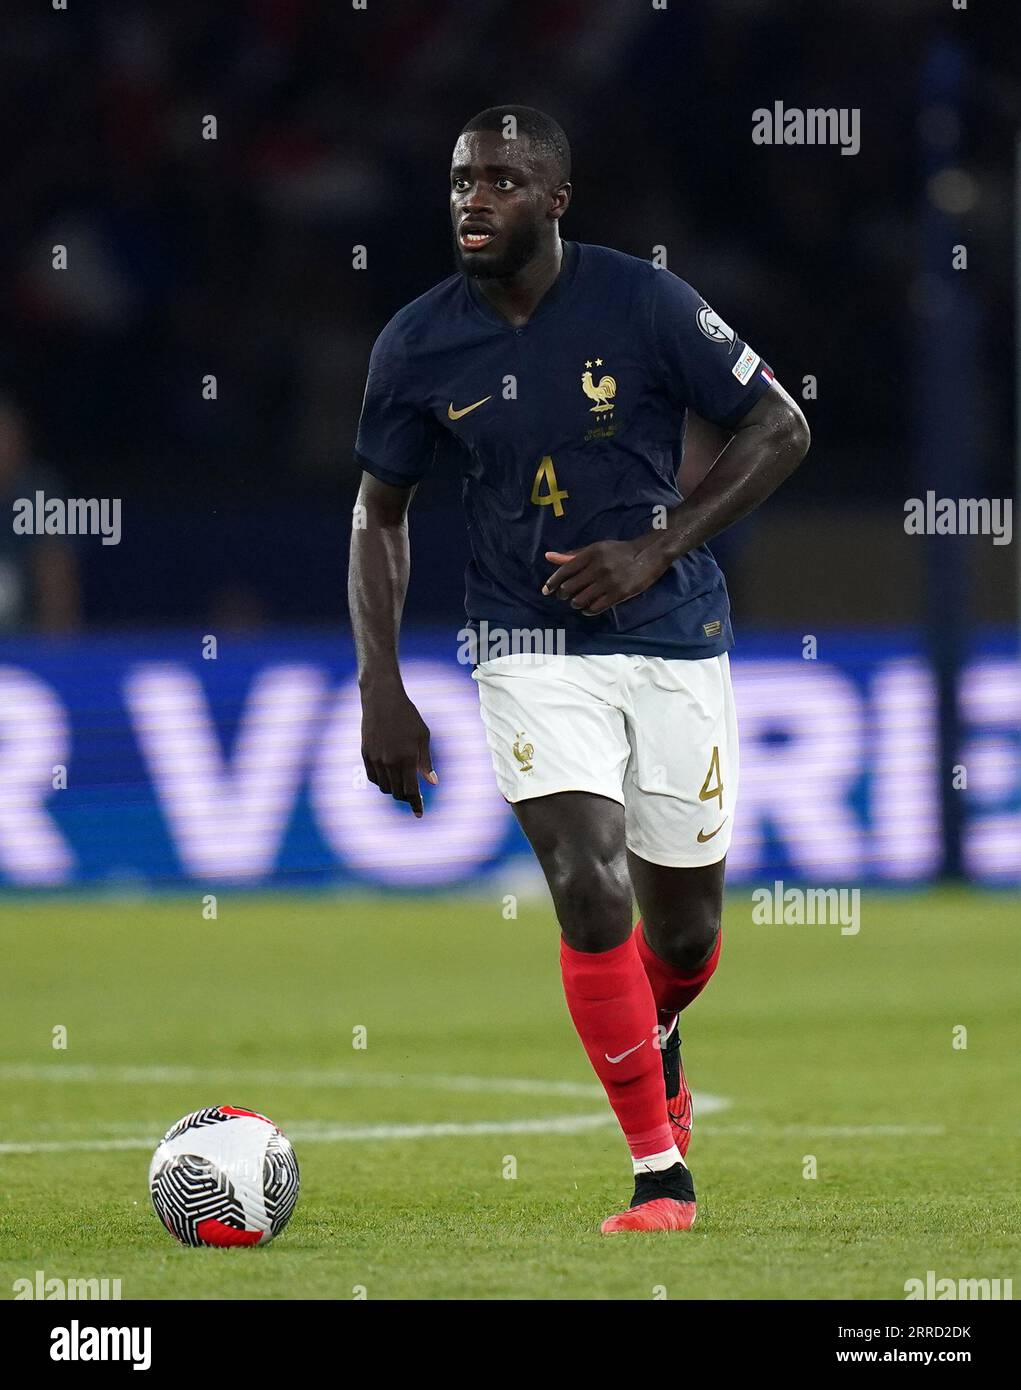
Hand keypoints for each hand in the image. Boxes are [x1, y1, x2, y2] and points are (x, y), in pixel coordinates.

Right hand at [360, 681, 436, 817]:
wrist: (382, 700)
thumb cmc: (407, 717)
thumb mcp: (423, 737)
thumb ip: (426, 762)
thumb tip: (432, 782)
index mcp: (406, 759)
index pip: (411, 791)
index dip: (416, 804)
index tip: (419, 814)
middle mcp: (389, 762)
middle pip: (397, 793)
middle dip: (406, 797)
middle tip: (413, 795)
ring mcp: (375, 759)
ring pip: (384, 787)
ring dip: (394, 790)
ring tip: (402, 783)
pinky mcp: (365, 754)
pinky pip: (373, 777)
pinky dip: (382, 781)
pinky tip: (389, 776)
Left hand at [542, 538, 670, 614]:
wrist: (648, 555)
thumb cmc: (618, 552)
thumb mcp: (595, 548)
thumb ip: (572, 555)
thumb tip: (548, 557)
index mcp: (591, 553)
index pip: (565, 570)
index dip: (553, 582)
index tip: (546, 590)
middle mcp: (598, 567)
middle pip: (570, 587)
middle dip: (563, 594)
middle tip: (564, 596)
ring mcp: (609, 582)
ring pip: (580, 599)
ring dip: (575, 603)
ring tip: (577, 602)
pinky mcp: (619, 594)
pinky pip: (595, 607)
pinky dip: (587, 610)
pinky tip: (588, 608)